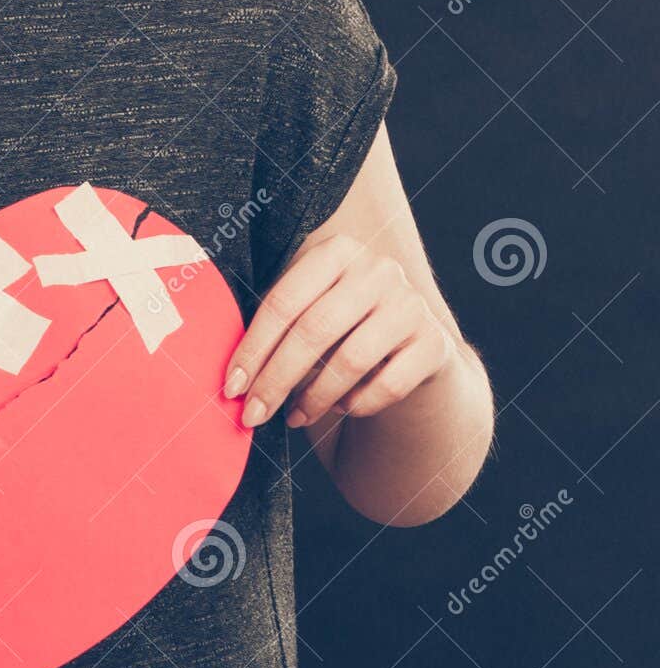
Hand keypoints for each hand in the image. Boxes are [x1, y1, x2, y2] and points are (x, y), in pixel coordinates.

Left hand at [224, 233, 458, 429]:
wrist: (414, 346)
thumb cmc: (343, 329)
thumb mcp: (312, 310)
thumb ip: (278, 329)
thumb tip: (232, 380)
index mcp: (337, 252)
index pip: (283, 301)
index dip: (253, 348)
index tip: (231, 386)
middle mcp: (378, 269)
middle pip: (313, 330)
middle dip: (276, 379)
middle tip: (253, 414)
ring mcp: (411, 304)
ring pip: (350, 360)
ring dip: (313, 398)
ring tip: (294, 416)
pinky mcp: (435, 343)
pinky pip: (388, 385)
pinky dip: (357, 404)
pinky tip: (341, 409)